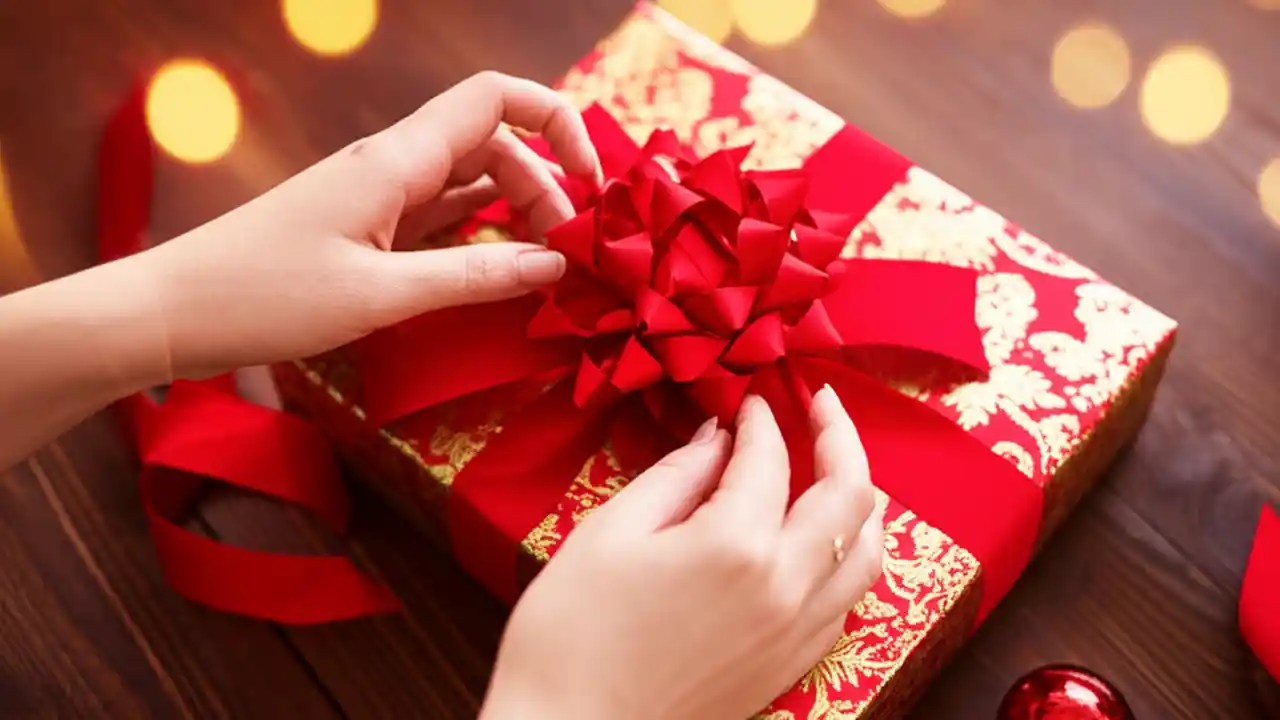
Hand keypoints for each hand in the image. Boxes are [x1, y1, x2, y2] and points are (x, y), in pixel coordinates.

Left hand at [137, 71, 600, 378]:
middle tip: (571, 256)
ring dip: (517, 214)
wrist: (172, 311)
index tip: (592, 182)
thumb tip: (554, 266)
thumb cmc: (265, 297)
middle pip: (496, 148)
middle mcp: (393, 165)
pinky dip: (480, 236)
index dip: (555, 124)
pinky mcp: (367, 229)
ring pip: (472, 183)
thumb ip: (473, 275)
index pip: (496, 100)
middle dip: (546, 188)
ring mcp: (379, 196)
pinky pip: (442, 217)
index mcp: (396, 159)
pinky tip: (502, 269)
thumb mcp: (380, 294)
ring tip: (549, 265)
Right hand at [481, 387, 884, 719]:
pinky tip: (826, 541)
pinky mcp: (791, 666)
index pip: (770, 457)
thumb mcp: (609, 533)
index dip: (761, 418)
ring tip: (841, 465)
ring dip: (862, 497)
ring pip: (868, 551)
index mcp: (735, 545)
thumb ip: (675, 476)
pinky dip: (850, 556)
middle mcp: (784, 587)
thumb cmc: (571, 634)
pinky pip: (847, 600)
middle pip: (850, 494)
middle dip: (840, 435)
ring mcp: (796, 632)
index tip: (748, 399)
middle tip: (821, 402)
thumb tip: (718, 438)